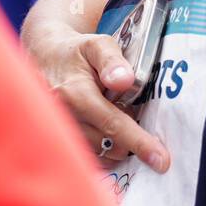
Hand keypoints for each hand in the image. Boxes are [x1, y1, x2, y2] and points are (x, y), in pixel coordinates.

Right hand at [37, 28, 170, 171]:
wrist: (44, 56)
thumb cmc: (76, 52)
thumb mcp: (97, 45)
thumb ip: (112, 60)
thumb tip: (125, 80)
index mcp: (74, 93)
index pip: (113, 124)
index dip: (139, 142)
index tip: (161, 160)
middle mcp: (61, 116)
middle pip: (107, 145)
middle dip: (129, 139)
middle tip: (130, 112)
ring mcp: (53, 131)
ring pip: (96, 153)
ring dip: (115, 144)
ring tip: (115, 116)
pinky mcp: (52, 140)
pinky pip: (84, 155)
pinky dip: (101, 150)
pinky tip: (105, 131)